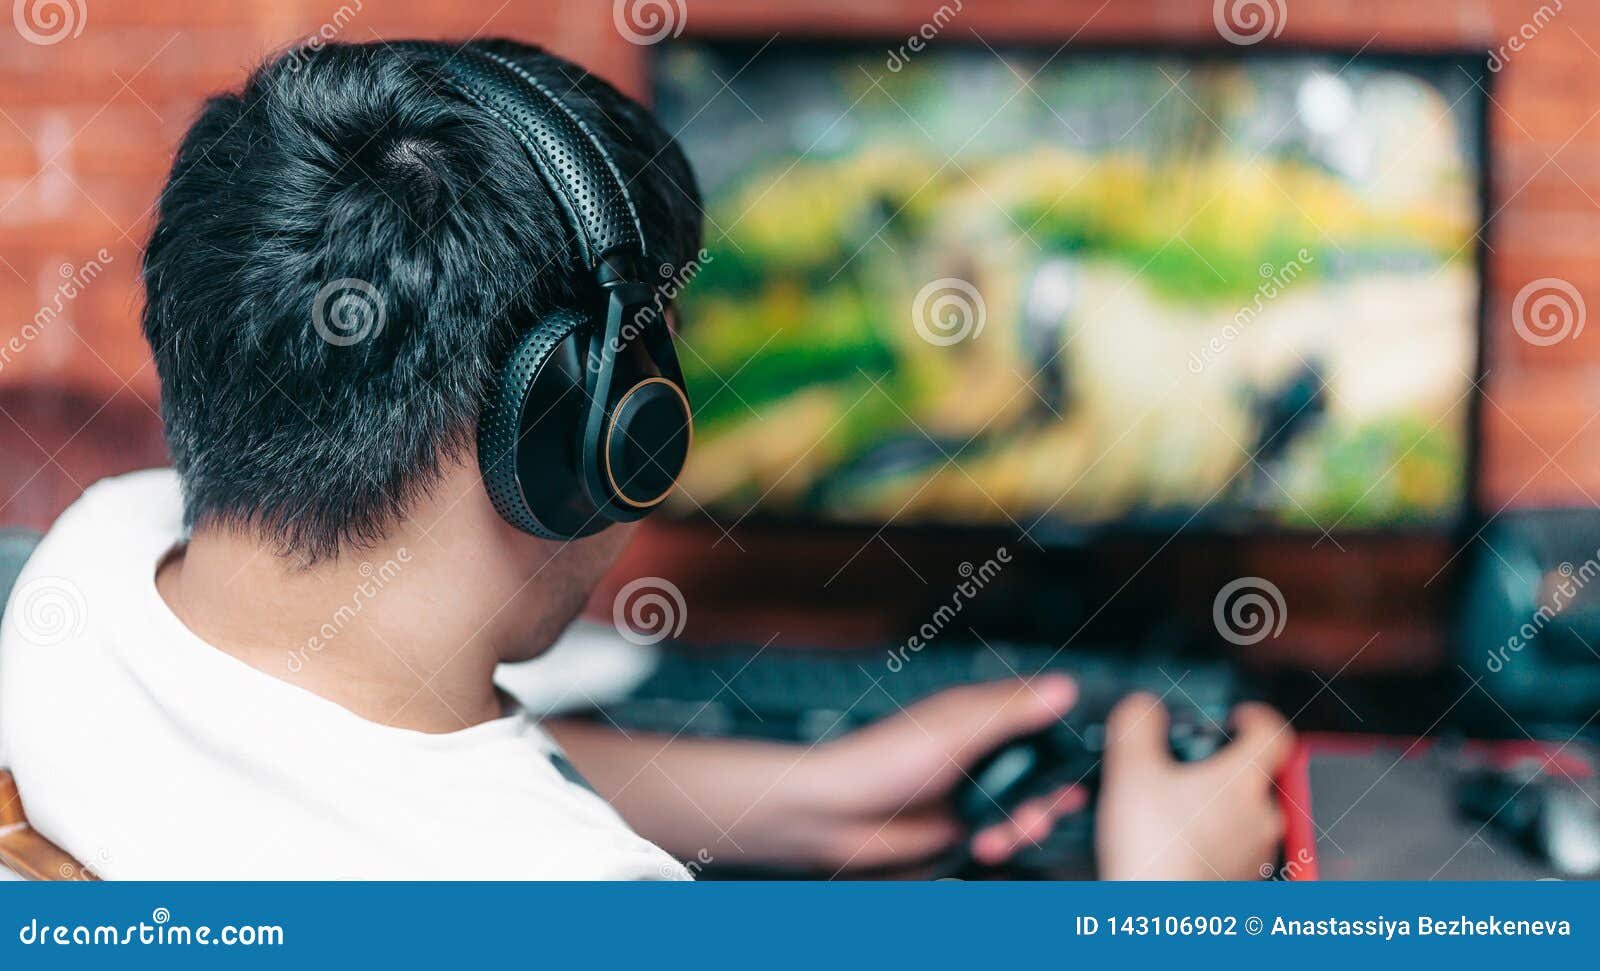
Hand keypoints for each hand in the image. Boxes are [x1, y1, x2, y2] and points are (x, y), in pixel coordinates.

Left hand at [796, 676, 1086, 872]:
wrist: (833, 818)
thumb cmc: (878, 761)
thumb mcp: (954, 730)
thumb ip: (1012, 712)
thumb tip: (1064, 687)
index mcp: (980, 719)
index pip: (1043, 725)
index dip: (1067, 746)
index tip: (1084, 766)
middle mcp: (980, 756)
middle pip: (1041, 778)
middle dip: (1048, 800)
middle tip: (1042, 812)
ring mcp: (971, 795)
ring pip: (1024, 814)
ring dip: (1020, 829)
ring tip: (998, 837)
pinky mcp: (960, 831)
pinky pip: (1000, 841)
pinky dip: (999, 847)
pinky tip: (982, 848)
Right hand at [1094, 693, 1294, 879]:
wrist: (1159, 916)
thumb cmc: (1154, 849)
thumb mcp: (1130, 770)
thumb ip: (1137, 725)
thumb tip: (1143, 707)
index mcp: (1243, 781)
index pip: (1275, 731)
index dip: (1256, 716)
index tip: (1237, 716)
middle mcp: (1262, 816)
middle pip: (1258, 775)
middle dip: (1225, 767)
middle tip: (1189, 768)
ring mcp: (1258, 852)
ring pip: (1248, 813)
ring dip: (1220, 805)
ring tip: (1177, 810)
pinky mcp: (1247, 879)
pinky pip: (1239, 846)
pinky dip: (1216, 837)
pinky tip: (1181, 843)